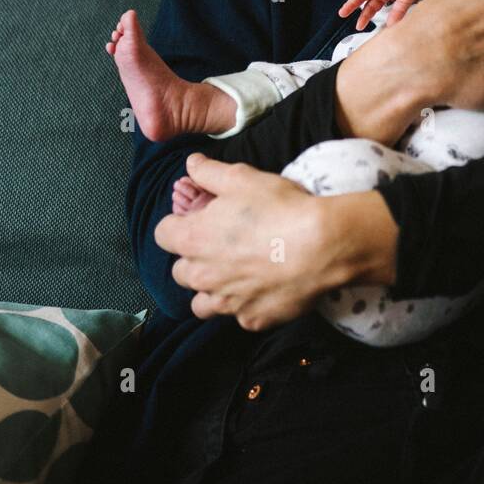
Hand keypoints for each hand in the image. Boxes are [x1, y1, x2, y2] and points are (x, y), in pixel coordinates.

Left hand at [155, 154, 347, 329]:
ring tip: (235, 274)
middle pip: (180, 272)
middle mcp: (203, 276)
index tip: (198, 219)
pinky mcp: (252, 320)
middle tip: (222, 245)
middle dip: (194, 259)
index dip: (178, 224)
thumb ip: (209, 172)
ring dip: (211, 290)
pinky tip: (265, 288)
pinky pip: (239, 316)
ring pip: (202, 303)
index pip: (162, 234)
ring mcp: (226, 302)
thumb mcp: (242, 178)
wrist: (321, 246)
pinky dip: (246, 304)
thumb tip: (191, 163)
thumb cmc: (279, 208)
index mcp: (194, 239)